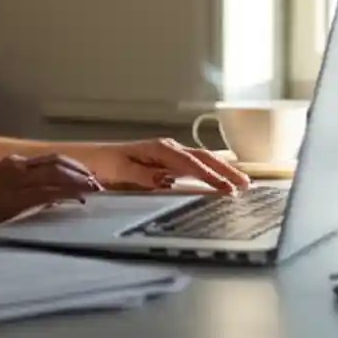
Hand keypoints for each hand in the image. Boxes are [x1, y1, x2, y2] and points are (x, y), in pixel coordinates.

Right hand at [0, 153, 104, 232]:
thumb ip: (21, 193)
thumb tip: (49, 200)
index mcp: (12, 164)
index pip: (50, 160)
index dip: (72, 167)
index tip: (87, 176)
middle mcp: (17, 166)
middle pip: (58, 162)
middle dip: (81, 171)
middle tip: (97, 182)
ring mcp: (17, 180)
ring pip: (58, 174)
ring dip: (80, 181)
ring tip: (96, 189)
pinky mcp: (18, 197)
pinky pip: (51, 192)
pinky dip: (70, 193)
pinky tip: (81, 198)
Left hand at [86, 138, 250, 192]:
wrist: (90, 159)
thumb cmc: (103, 164)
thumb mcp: (120, 172)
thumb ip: (144, 176)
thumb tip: (166, 180)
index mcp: (160, 149)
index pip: (192, 164)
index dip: (211, 176)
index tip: (227, 189)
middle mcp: (168, 149)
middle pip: (203, 158)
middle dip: (226, 170)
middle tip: (246, 185)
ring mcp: (169, 154)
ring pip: (202, 160)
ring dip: (222, 170)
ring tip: (242, 182)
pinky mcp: (167, 162)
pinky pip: (193, 166)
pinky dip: (210, 172)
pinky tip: (219, 180)